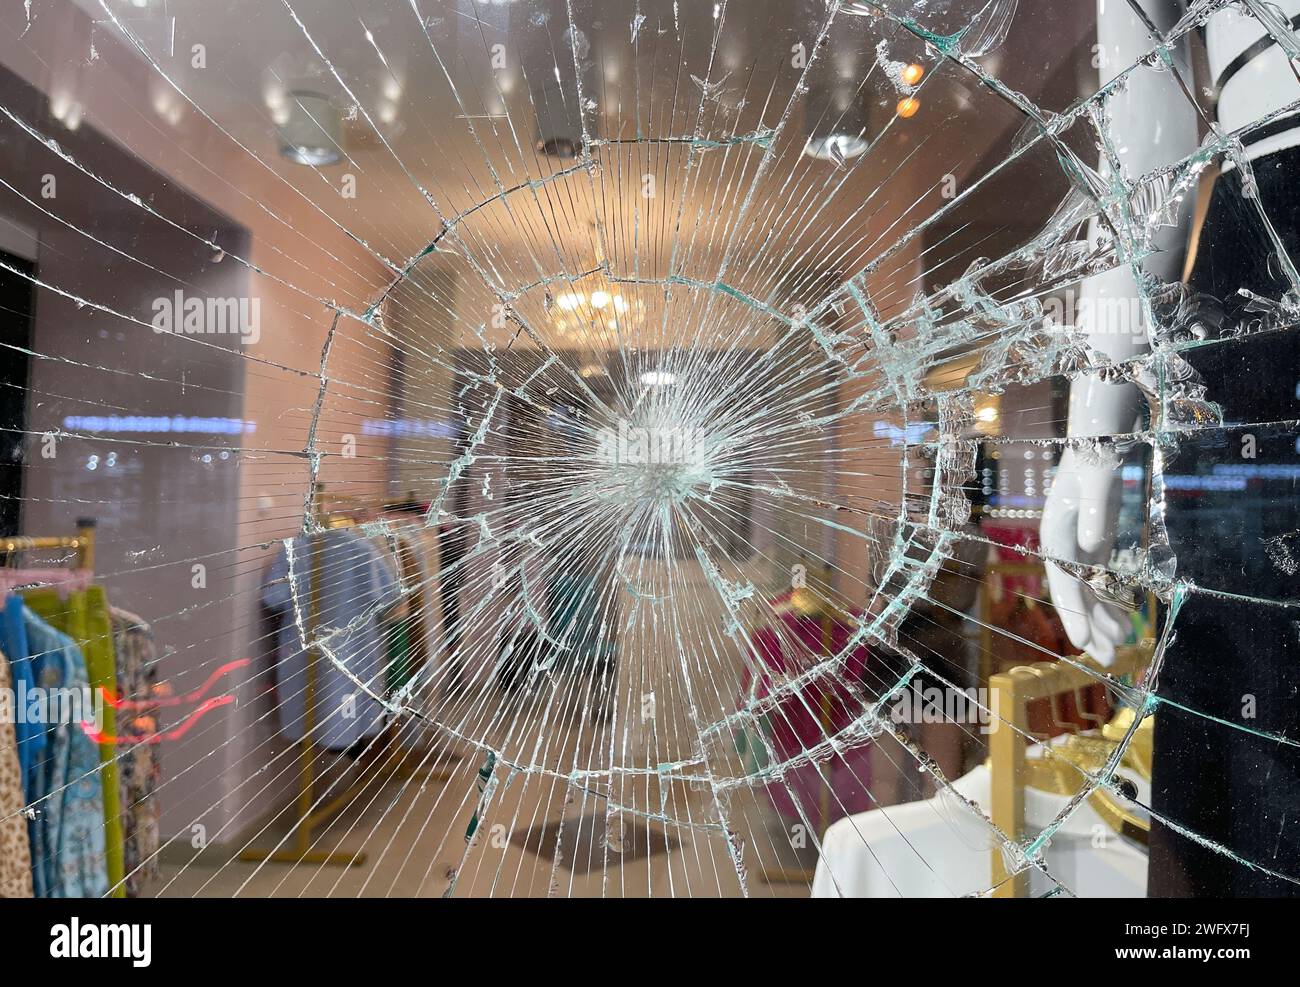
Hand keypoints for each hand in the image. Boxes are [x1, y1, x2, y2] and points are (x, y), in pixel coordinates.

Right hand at [1040, 445, 1129, 665]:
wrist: (1099, 438)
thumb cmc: (1096, 458)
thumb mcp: (1098, 481)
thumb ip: (1096, 513)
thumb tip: (1093, 545)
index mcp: (1057, 536)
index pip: (1064, 584)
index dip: (1073, 615)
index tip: (1082, 643)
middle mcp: (1063, 547)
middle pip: (1075, 596)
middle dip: (1089, 628)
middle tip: (1105, 660)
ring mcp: (1079, 548)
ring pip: (1088, 593)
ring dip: (1102, 621)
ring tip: (1120, 649)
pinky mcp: (1094, 545)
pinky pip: (1100, 582)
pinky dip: (1111, 603)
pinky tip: (1125, 624)